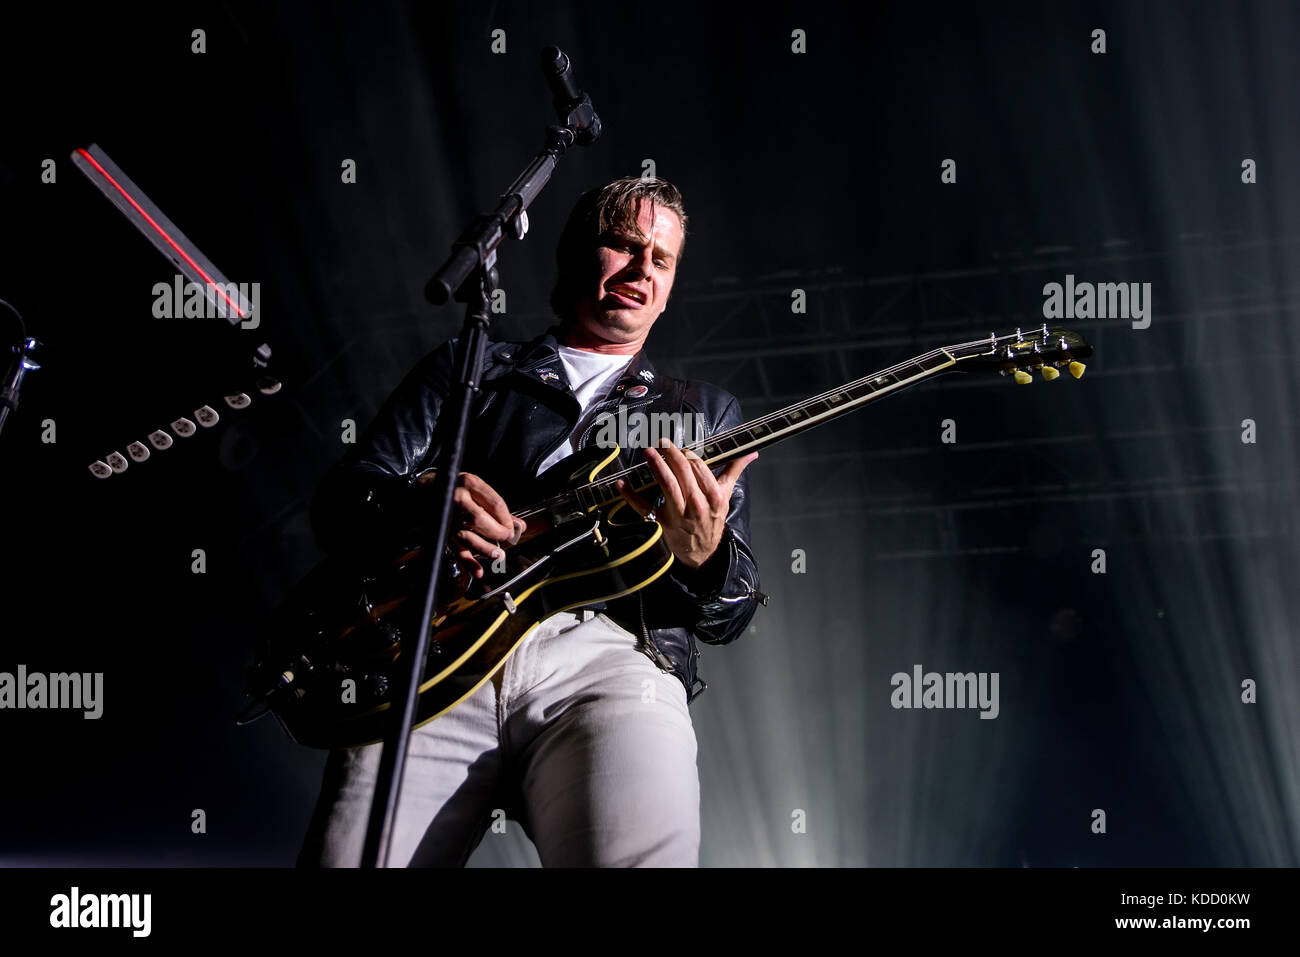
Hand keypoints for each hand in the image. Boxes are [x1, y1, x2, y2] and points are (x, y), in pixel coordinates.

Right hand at [450, 472, 524, 577]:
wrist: (427, 489)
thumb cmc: (458, 489)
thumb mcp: (478, 489)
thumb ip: (498, 507)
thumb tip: (520, 527)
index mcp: (469, 483)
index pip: (495, 504)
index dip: (507, 519)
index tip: (512, 527)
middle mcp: (456, 499)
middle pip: (480, 520)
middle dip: (498, 532)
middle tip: (506, 537)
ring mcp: (448, 517)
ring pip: (468, 536)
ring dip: (485, 549)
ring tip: (499, 555)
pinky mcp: (443, 532)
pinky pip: (456, 549)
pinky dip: (468, 562)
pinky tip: (478, 571)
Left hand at [615, 438, 757, 569]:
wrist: (703, 551)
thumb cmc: (713, 519)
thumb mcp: (726, 495)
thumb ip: (735, 470)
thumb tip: (751, 453)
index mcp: (714, 497)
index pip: (701, 470)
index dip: (689, 456)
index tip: (681, 447)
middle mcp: (697, 506)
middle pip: (683, 474)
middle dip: (671, 455)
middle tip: (662, 441)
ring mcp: (679, 514)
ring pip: (667, 486)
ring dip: (656, 467)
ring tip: (649, 452)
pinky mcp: (662, 522)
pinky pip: (644, 508)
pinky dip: (631, 496)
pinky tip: (622, 484)